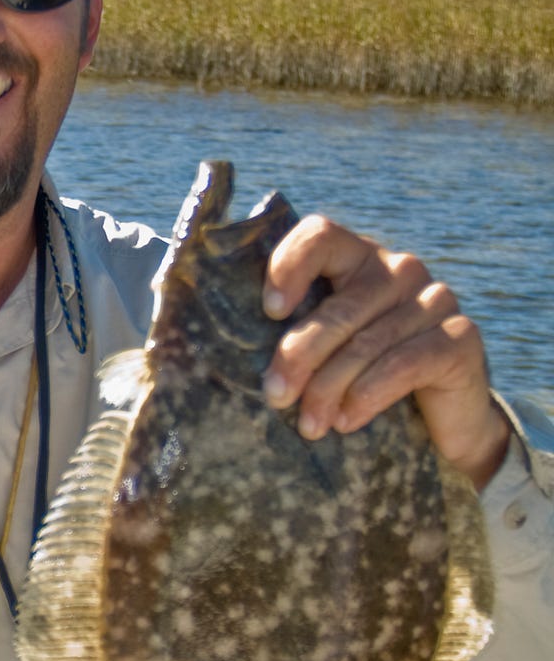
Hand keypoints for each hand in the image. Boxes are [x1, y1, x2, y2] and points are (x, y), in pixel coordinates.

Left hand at [261, 216, 509, 489]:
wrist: (436, 425)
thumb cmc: (359, 382)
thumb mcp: (321, 352)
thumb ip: (285, 333)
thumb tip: (201, 349)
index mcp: (356, 258)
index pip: (320, 235)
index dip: (290, 266)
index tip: (269, 312)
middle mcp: (399, 269)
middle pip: (337, 305)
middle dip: (299, 356)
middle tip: (275, 396)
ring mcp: (434, 300)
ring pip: (367, 342)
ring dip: (329, 388)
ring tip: (309, 425)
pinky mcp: (460, 338)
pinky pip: (405, 363)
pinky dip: (369, 395)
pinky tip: (347, 420)